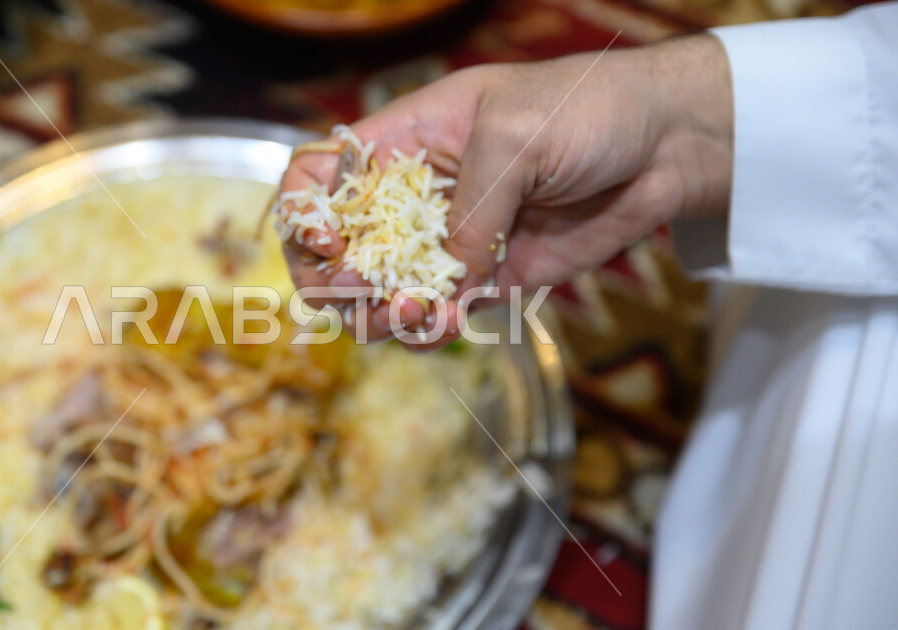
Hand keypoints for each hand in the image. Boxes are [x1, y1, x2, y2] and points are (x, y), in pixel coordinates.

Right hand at [280, 34, 732, 348]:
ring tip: (412, 317)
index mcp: (403, 140)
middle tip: (365, 296)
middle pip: (334, 249)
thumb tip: (448, 277)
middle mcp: (413, 195)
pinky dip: (429, 331)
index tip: (331, 242)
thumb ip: (472, 208)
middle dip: (335, 282)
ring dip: (380, 316)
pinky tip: (447, 325)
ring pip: (379, 294)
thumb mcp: (516, 135)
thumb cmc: (588, 108)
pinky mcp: (486, 280)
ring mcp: (447, 242)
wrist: (666, 144)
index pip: (319, 175)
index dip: (306, 213)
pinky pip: (436, 317)